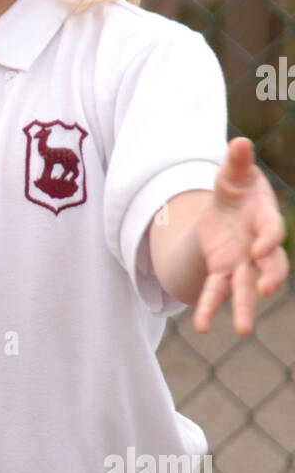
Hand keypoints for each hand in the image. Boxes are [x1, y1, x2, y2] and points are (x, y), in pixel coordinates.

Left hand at [193, 137, 289, 334]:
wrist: (228, 204)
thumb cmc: (237, 186)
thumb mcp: (234, 172)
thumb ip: (237, 161)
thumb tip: (238, 141)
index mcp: (266, 219)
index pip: (272, 231)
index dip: (268, 239)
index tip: (262, 247)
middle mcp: (258, 246)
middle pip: (269, 266)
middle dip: (270, 277)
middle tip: (267, 290)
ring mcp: (242, 262)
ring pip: (245, 288)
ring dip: (244, 308)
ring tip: (243, 331)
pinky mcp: (222, 270)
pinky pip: (215, 291)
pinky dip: (208, 307)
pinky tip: (200, 326)